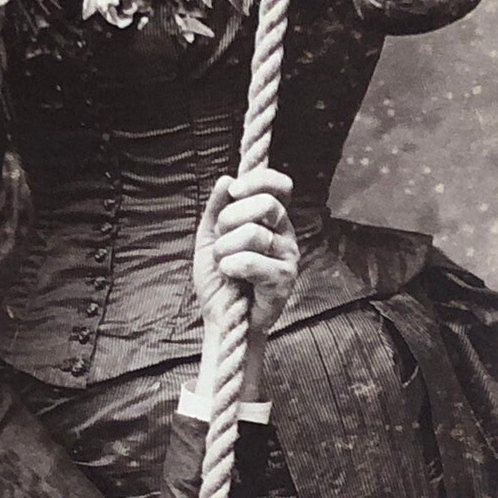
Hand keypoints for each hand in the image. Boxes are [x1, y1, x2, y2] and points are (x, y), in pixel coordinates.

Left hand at [193, 168, 299, 341]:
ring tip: (223, 262)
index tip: (233, 191)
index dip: (257, 181)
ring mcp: (288, 256)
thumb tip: (226, 180)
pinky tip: (229, 274)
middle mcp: (284, 233)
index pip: (279, 186)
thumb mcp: (210, 236)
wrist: (223, 318)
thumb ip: (217, 208)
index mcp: (271, 218)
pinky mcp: (284, 280)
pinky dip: (231, 266)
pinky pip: (253, 262)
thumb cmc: (221, 277)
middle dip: (231, 218)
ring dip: (225, 248)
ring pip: (254, 233)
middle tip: (221, 237)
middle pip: (267, 204)